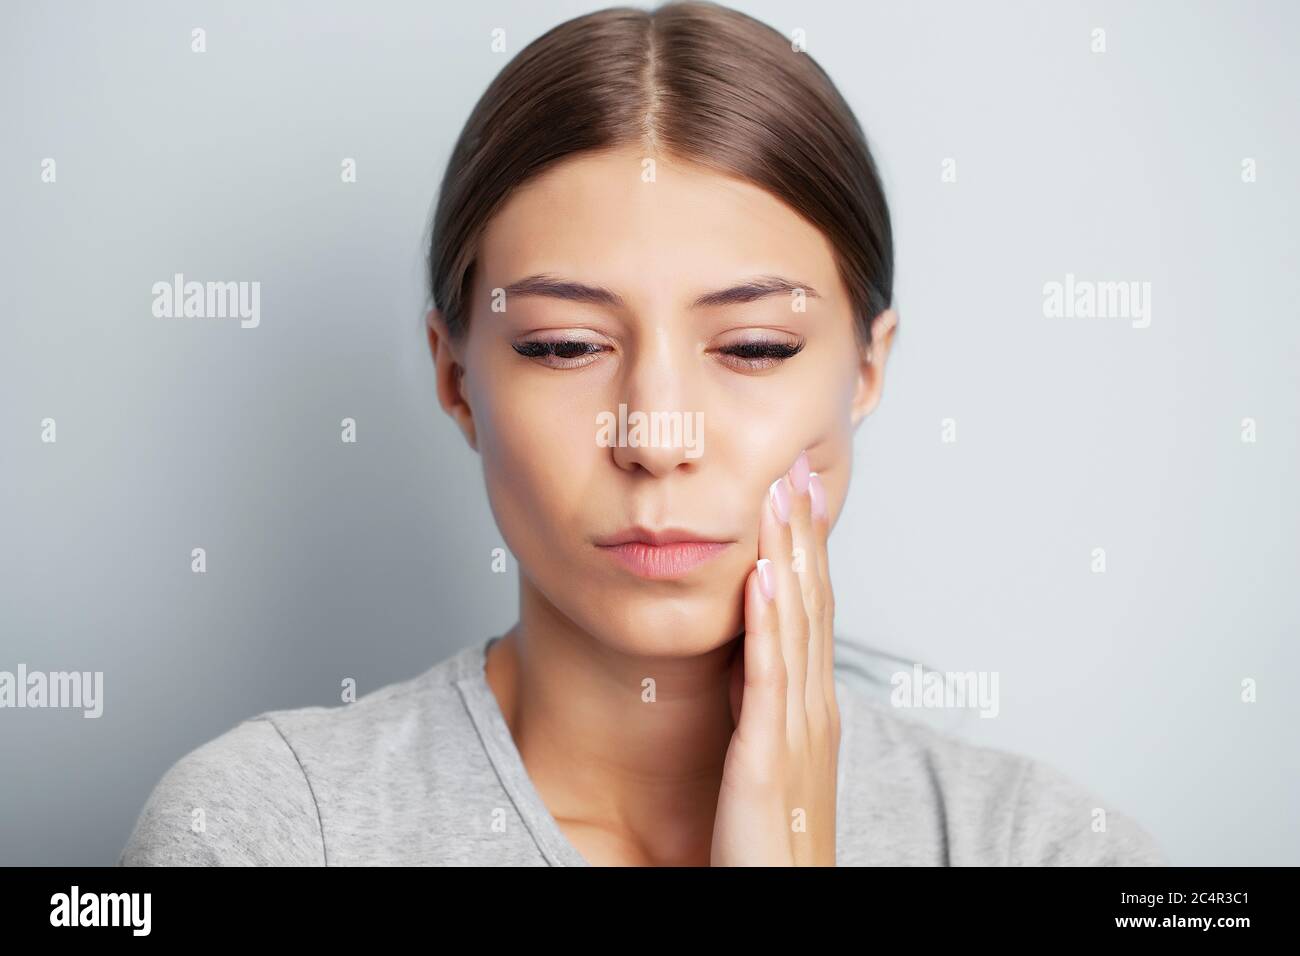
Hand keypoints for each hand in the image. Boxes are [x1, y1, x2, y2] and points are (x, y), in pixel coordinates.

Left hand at [712, 449, 839, 865]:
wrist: (781, 898)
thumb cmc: (771, 839)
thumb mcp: (767, 754)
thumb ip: (761, 699)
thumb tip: (748, 647)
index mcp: (811, 706)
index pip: (811, 609)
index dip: (806, 547)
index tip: (799, 491)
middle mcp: (813, 707)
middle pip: (810, 602)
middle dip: (802, 532)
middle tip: (797, 465)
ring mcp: (796, 729)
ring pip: (794, 624)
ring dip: (788, 554)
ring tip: (780, 494)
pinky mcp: (767, 757)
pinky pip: (768, 678)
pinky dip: (767, 622)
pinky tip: (761, 577)